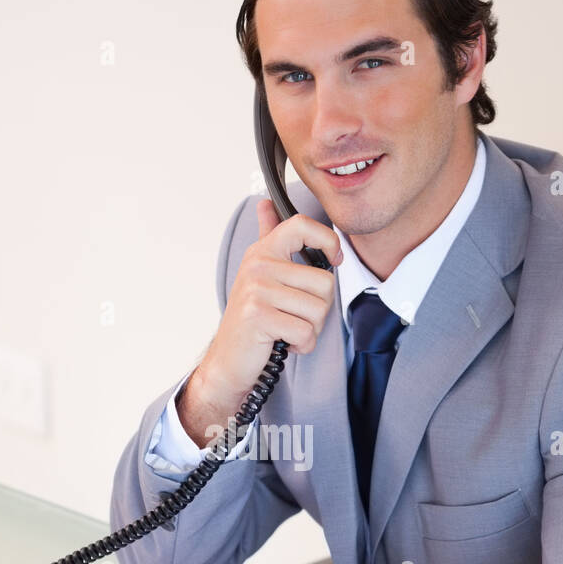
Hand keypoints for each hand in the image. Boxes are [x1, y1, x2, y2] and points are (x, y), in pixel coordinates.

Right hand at [177, 201, 342, 444]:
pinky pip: (306, 331)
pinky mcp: (259, 317)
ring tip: (287, 330)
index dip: (328, 241)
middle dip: (319, 310)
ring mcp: (257, 290)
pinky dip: (302, 345)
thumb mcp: (260, 275)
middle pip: (324, 282)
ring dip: (311, 329)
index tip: (333, 260)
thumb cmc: (252, 320)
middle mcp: (258, 266)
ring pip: (319, 309)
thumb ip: (266, 237)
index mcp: (263, 252)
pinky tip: (284, 343)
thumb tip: (265, 203)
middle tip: (294, 317)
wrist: (228, 360)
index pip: (302, 225)